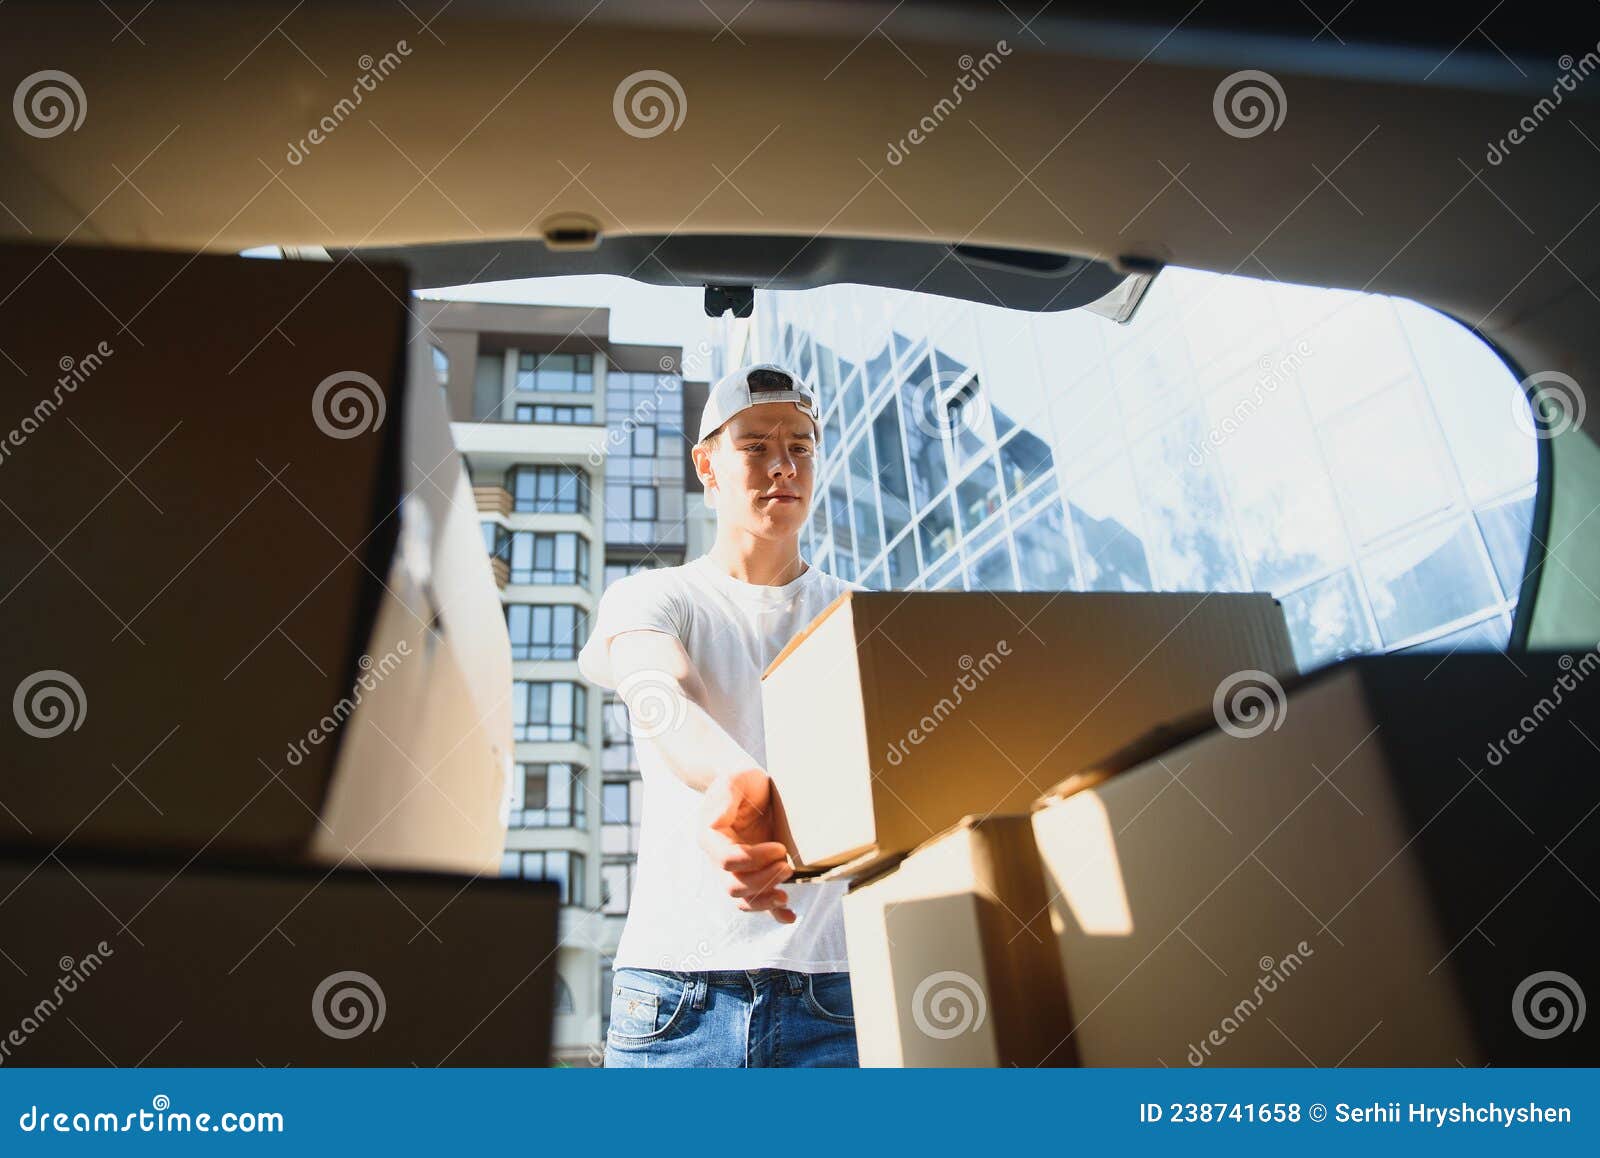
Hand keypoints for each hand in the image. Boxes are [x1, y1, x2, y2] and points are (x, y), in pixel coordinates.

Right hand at [697, 769, 795, 923]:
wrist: (750, 787)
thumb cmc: (743, 781)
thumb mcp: (736, 779)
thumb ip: (725, 795)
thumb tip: (716, 818)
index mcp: (711, 837)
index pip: (727, 860)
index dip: (753, 859)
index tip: (779, 848)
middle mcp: (719, 859)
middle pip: (734, 885)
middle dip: (762, 882)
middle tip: (787, 866)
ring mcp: (735, 871)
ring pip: (743, 900)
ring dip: (765, 901)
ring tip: (786, 896)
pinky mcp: (752, 875)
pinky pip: (758, 902)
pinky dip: (773, 913)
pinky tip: (789, 916)